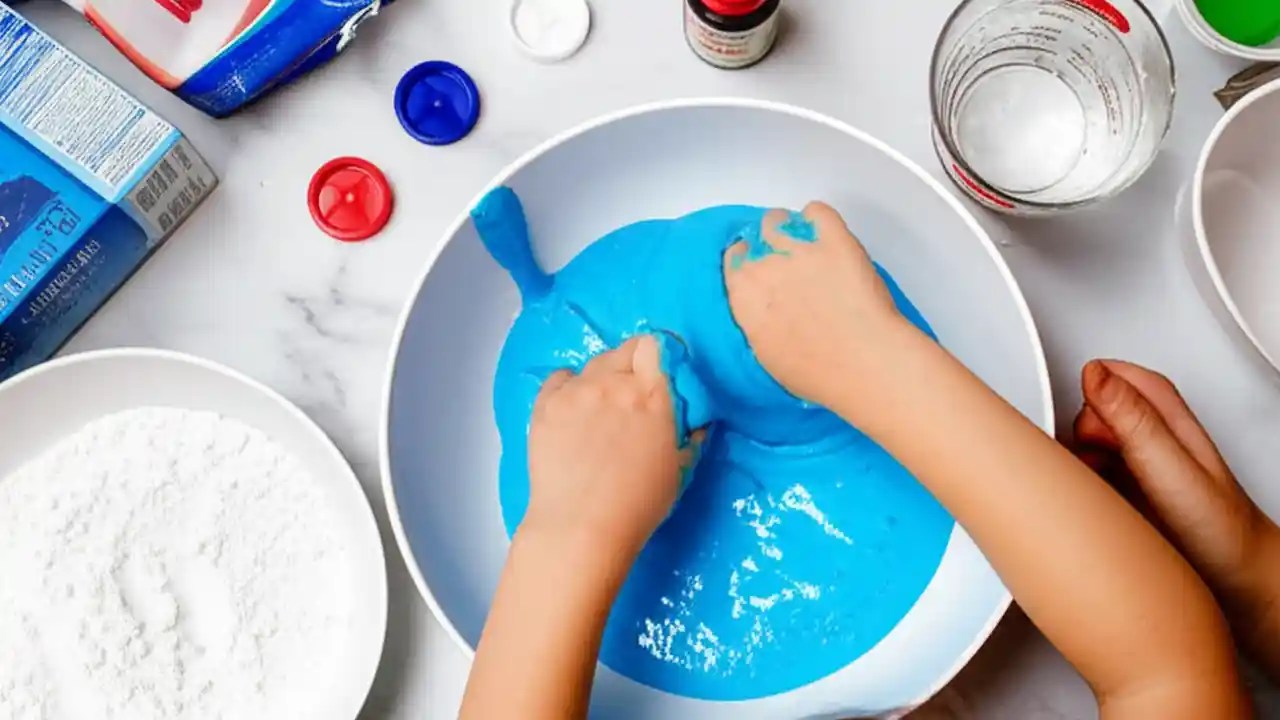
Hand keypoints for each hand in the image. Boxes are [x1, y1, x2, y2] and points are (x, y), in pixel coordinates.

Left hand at [525, 335, 695, 557]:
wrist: (581, 526)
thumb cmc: (638, 504)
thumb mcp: (679, 468)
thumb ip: (690, 434)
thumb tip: (695, 416)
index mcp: (652, 395)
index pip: (653, 346)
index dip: (656, 356)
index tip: (656, 374)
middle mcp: (613, 383)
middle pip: (623, 351)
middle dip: (629, 367)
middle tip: (629, 397)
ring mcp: (576, 391)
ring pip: (592, 365)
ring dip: (601, 379)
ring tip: (599, 409)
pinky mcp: (546, 405)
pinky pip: (559, 378)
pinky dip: (568, 386)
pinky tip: (572, 409)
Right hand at [723, 202, 912, 408]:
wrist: (864, 362)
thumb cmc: (817, 373)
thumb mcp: (768, 355)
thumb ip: (758, 322)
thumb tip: (764, 312)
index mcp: (744, 296)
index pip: (734, 260)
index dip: (750, 264)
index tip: (765, 273)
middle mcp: (765, 265)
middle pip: (758, 236)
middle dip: (771, 248)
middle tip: (793, 266)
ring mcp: (799, 248)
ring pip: (780, 219)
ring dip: (791, 230)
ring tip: (810, 247)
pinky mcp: (834, 239)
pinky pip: (817, 211)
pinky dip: (819, 219)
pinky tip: (828, 234)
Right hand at [1072, 359, 1279, 677]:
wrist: (1237, 585)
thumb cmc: (1221, 532)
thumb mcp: (1172, 471)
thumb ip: (1134, 420)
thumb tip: (1094, 374)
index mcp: (1165, 412)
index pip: (1109, 375)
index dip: (1085, 396)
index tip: (1084, 429)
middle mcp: (1148, 432)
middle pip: (1087, 410)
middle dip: (1076, 436)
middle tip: (1094, 467)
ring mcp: (1134, 462)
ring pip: (1081, 443)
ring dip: (1073, 464)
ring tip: (1093, 491)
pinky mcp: (1122, 490)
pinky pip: (1083, 474)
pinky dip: (1076, 486)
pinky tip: (1088, 505)